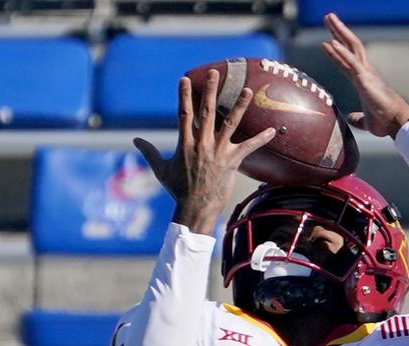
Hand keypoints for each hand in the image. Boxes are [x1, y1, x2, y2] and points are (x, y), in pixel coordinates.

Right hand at [133, 71, 277, 234]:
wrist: (195, 209)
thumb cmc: (178, 190)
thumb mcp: (161, 171)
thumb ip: (149, 153)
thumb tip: (134, 141)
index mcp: (185, 143)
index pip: (183, 114)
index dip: (183, 95)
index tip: (185, 79)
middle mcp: (202, 144)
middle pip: (207, 111)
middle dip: (211, 90)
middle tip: (215, 73)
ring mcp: (218, 152)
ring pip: (230, 124)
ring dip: (239, 106)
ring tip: (247, 90)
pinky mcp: (231, 161)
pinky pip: (249, 147)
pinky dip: (261, 139)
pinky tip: (273, 130)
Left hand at [323, 14, 408, 137]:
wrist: (396, 122)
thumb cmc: (384, 121)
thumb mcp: (366, 121)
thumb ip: (357, 118)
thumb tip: (351, 119)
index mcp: (363, 80)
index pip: (346, 62)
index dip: (336, 52)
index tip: (326, 42)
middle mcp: (364, 72)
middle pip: (349, 46)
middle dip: (338, 31)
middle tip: (328, 17)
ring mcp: (365, 73)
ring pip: (351, 47)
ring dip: (339, 32)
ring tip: (329, 18)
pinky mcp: (366, 79)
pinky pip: (352, 62)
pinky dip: (341, 52)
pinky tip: (331, 43)